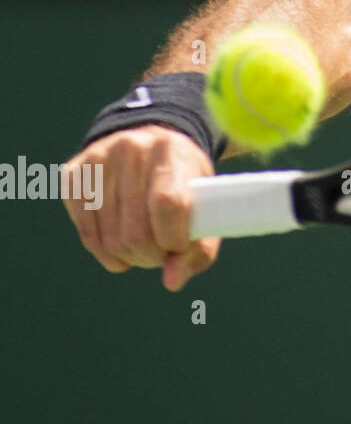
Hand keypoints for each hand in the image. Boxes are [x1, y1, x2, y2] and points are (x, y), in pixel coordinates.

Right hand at [61, 126, 220, 290]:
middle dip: (150, 256)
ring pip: (108, 239)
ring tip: (143, 249)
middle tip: (160, 254)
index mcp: (172, 151)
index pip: (168, 205)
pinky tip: (119, 243)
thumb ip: (199, 249)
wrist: (150, 141)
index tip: (180, 247)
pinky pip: (86, 233)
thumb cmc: (183, 181)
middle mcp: (132, 148)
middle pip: (135, 230)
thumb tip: (172, 282)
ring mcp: (98, 159)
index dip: (174, 239)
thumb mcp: (204, 204)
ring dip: (128, 257)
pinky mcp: (74, 175)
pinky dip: (104, 252)